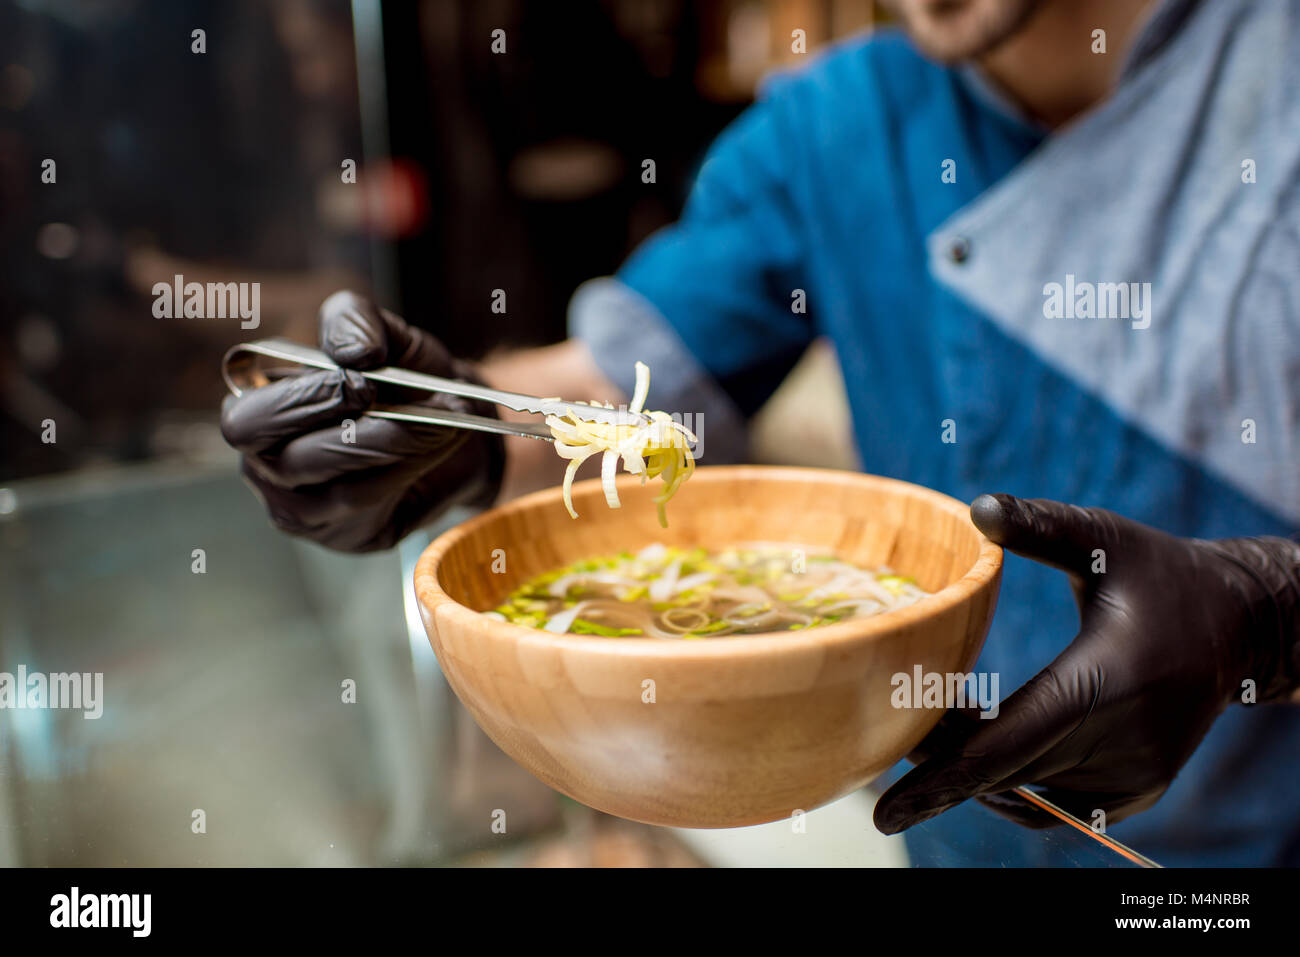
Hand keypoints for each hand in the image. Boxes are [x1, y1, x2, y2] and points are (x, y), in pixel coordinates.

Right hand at [221, 290, 504, 551]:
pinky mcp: (347, 535)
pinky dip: (415, 471)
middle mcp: (265, 469)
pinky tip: (442, 444)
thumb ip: (354, 320)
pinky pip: (379, 510)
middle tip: (409, 407)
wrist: (450, 421)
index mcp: (255, 413)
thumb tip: (353, 352)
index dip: (303, 403)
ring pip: (346, 490)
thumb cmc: (399, 377)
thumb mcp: (379, 332)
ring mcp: (302, 512)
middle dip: (354, 435)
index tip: (363, 383)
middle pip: (289, 464)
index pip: (249, 423)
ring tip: (446, 417)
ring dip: (403, 449)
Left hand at [874, 494, 1299, 833]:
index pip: (1007, 745)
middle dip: (937, 757)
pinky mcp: (1132, 794)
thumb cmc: (1160, 573)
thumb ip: (1040, 524)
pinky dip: (1010, 777)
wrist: (1237, 628)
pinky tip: (987, 734)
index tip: (884, 809)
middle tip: (893, 722)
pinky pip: (1049, 802)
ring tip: (945, 710)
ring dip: (973, 762)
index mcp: (1106, 680)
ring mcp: (1130, 777)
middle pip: (1000, 771)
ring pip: (1019, 788)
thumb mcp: (1102, 537)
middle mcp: (1120, 743)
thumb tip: (977, 507)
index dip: (941, 777)